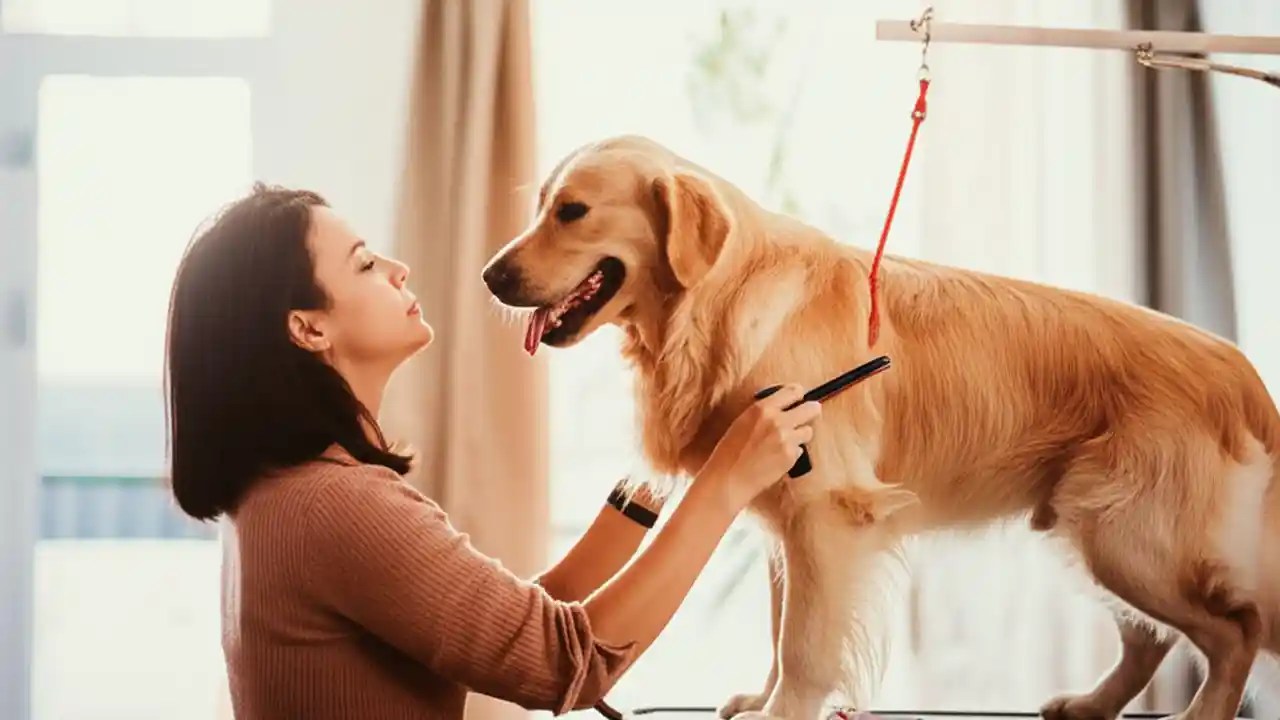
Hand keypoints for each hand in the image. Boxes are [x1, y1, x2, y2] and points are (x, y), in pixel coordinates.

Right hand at [698, 384, 820, 509]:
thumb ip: (764, 412)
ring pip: (808, 431)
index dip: (798, 394)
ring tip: (785, 441)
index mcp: (762, 408)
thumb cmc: (730, 452)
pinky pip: (801, 450)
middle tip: (808, 414)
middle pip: (812, 408)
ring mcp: (786, 439)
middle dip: (810, 411)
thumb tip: (783, 407)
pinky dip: (793, 452)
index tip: (799, 398)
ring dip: (800, 435)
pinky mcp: (791, 456)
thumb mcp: (743, 421)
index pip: (793, 391)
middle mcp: (777, 421)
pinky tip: (778, 457)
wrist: (729, 477)